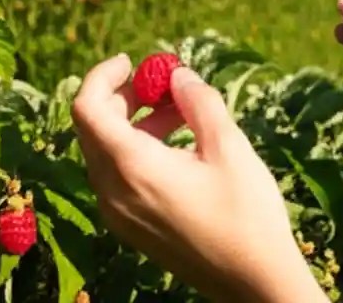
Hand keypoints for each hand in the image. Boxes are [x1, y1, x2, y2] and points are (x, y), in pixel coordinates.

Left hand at [72, 54, 325, 302]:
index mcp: (131, 167)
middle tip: (163, 83)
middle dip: (124, 97)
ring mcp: (119, 214)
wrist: (256, 283)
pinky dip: (137, 150)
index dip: (104, 75)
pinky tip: (180, 147)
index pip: (87, 108)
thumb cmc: (247, 214)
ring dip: (135, 123)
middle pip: (94, 128)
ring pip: (107, 152)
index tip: (135, 61)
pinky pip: (118, 176)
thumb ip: (198, 102)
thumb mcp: (229, 147)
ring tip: (183, 111)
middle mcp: (113, 192)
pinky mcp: (131, 227)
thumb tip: (178, 74)